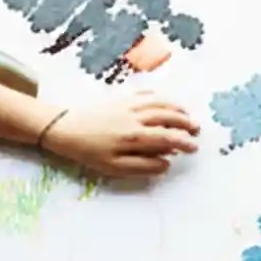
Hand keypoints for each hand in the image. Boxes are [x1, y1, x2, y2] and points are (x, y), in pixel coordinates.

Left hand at [41, 91, 198, 176]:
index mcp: (135, 136)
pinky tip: (163, 99)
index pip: (168, 138)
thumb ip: (143, 166)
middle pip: (167, 117)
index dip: (184, 142)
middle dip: (185, 122)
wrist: (64, 127)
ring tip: (186, 114)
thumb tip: (166, 163)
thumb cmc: (89, 151)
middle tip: (196, 129)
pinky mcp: (119, 98)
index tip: (194, 147)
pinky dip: (157, 96)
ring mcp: (128, 105)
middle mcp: (135, 117)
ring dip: (176, 108)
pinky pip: (144, 94)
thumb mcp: (114, 167)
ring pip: (159, 103)